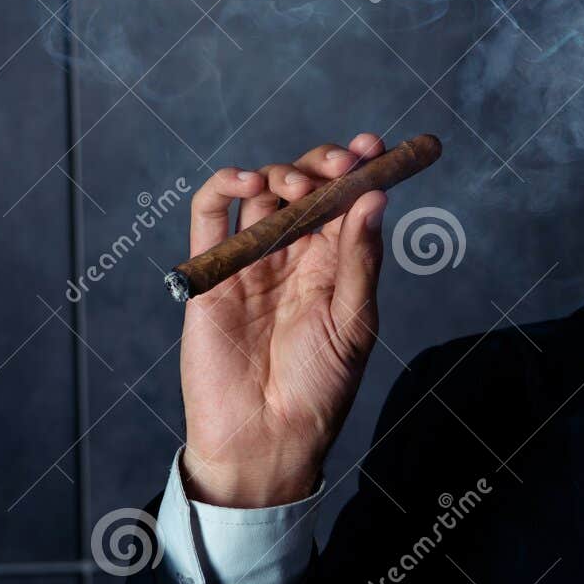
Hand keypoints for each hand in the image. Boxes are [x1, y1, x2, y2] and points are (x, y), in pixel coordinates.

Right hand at [178, 133, 388, 506]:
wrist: (265, 438)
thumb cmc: (319, 388)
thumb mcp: (353, 323)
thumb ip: (359, 259)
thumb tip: (375, 197)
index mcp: (334, 264)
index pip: (346, 201)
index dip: (360, 169)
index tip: (376, 145)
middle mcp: (294, 254)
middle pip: (305, 188)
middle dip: (323, 164)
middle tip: (340, 163)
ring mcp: (252, 260)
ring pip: (261, 194)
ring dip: (281, 173)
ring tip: (297, 186)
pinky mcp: (210, 272)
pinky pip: (208, 218)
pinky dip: (221, 187)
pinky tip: (245, 181)